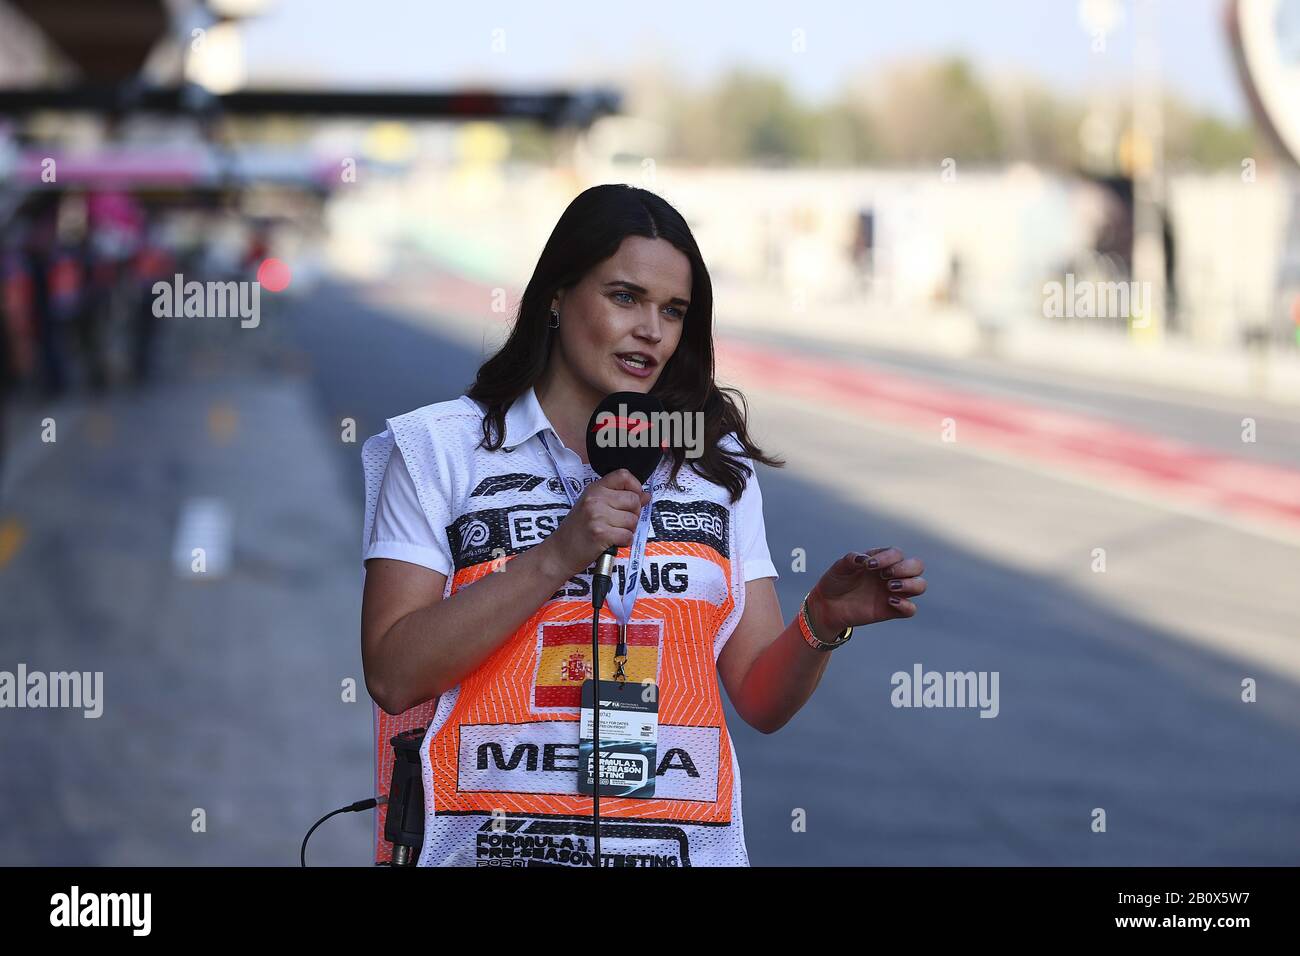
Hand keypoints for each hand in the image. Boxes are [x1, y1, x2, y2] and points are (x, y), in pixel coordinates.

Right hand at [543, 468, 651, 577]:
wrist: (559, 552)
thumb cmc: (577, 530)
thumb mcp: (594, 507)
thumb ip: (619, 498)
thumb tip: (645, 495)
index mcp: (594, 489)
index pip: (623, 475)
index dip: (635, 486)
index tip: (635, 497)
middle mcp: (595, 499)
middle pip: (633, 500)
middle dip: (634, 514)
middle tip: (621, 522)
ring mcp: (597, 516)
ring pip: (633, 520)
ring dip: (628, 530)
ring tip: (614, 533)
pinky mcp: (600, 534)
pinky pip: (627, 535)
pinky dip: (624, 542)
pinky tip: (613, 542)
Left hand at [810, 547, 926, 631]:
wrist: (828, 605)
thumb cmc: (836, 582)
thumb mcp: (839, 567)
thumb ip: (851, 559)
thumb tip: (864, 559)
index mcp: (882, 560)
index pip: (897, 554)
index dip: (887, 557)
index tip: (869, 566)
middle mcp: (892, 574)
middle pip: (917, 566)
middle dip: (905, 568)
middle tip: (884, 575)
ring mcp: (893, 592)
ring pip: (920, 585)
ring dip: (910, 584)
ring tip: (889, 586)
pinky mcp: (891, 610)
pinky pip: (911, 610)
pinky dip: (906, 605)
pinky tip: (889, 601)